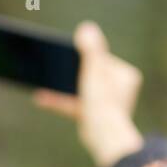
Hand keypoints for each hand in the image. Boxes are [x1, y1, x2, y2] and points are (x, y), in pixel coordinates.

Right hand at [33, 21, 143, 166]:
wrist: (103, 138)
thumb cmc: (103, 103)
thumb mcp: (95, 69)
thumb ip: (91, 48)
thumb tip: (87, 28)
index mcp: (125, 76)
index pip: (101, 58)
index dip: (84, 57)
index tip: (67, 52)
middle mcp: (119, 89)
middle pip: (90, 73)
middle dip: (70, 70)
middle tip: (53, 64)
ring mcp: (106, 104)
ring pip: (80, 89)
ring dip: (62, 85)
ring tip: (44, 78)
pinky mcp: (94, 116)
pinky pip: (75, 104)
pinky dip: (60, 101)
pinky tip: (42, 96)